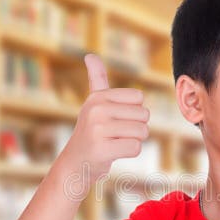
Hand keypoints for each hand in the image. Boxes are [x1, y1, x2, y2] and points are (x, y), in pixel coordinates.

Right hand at [60, 53, 149, 180]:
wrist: (75, 164)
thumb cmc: (91, 132)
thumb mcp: (93, 103)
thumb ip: (96, 79)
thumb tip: (90, 55)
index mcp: (98, 97)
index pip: (139, 98)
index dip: (134, 111)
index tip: (116, 119)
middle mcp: (96, 110)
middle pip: (144, 115)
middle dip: (136, 128)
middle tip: (115, 134)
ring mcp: (98, 129)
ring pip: (142, 132)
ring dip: (133, 140)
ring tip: (114, 142)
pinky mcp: (102, 149)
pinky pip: (135, 147)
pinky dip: (129, 152)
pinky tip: (113, 152)